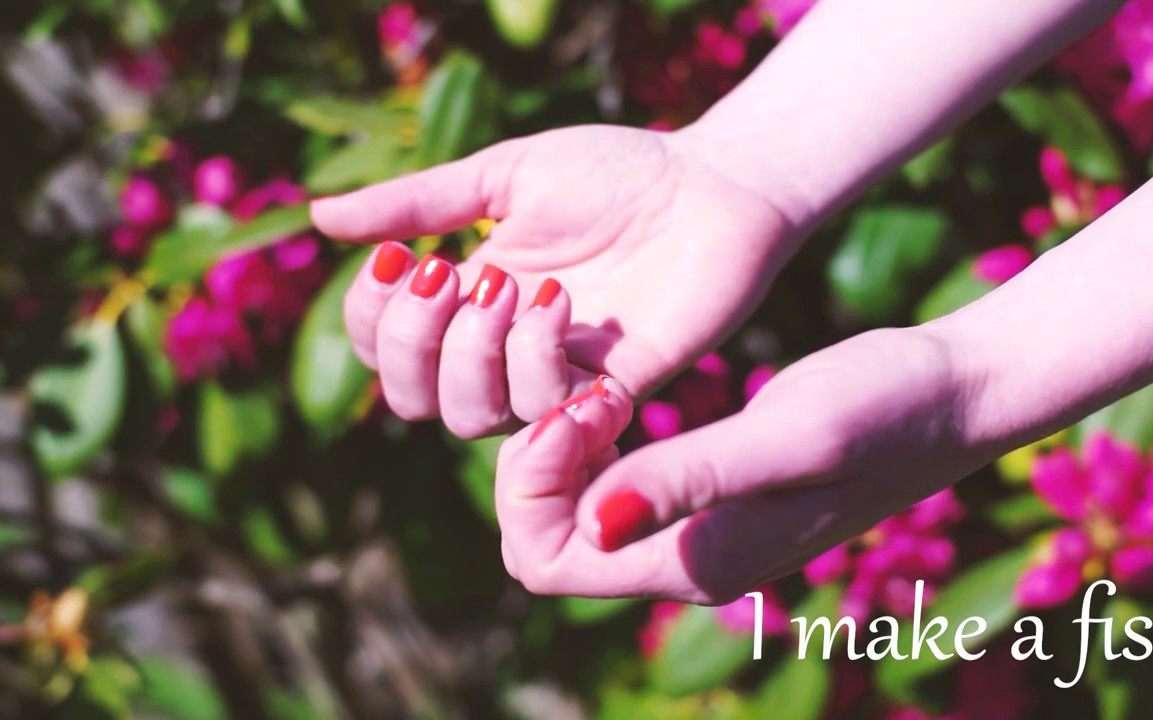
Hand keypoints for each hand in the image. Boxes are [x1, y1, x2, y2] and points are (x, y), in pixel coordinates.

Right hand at [311, 125, 796, 436]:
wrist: (713, 183)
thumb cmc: (616, 173)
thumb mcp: (505, 176)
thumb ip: (421, 203)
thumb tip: (318, 217)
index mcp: (466, 300)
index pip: (381, 347)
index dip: (372, 317)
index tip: (403, 257)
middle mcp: (501, 352)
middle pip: (414, 398)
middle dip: (414, 341)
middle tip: (458, 273)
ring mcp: (555, 377)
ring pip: (474, 418)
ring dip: (479, 351)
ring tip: (524, 284)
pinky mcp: (612, 392)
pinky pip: (550, 415)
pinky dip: (538, 363)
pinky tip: (562, 305)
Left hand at [494, 326, 984, 602]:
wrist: (951, 393)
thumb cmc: (882, 410)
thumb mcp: (788, 438)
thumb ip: (693, 480)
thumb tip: (594, 525)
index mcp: (696, 564)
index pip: (546, 561)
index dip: (537, 485)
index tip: (590, 406)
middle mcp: (684, 561)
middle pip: (546, 541)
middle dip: (539, 467)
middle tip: (592, 394)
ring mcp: (693, 530)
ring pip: (571, 512)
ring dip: (562, 450)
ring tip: (606, 389)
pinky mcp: (704, 493)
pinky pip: (609, 483)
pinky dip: (591, 440)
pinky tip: (618, 394)